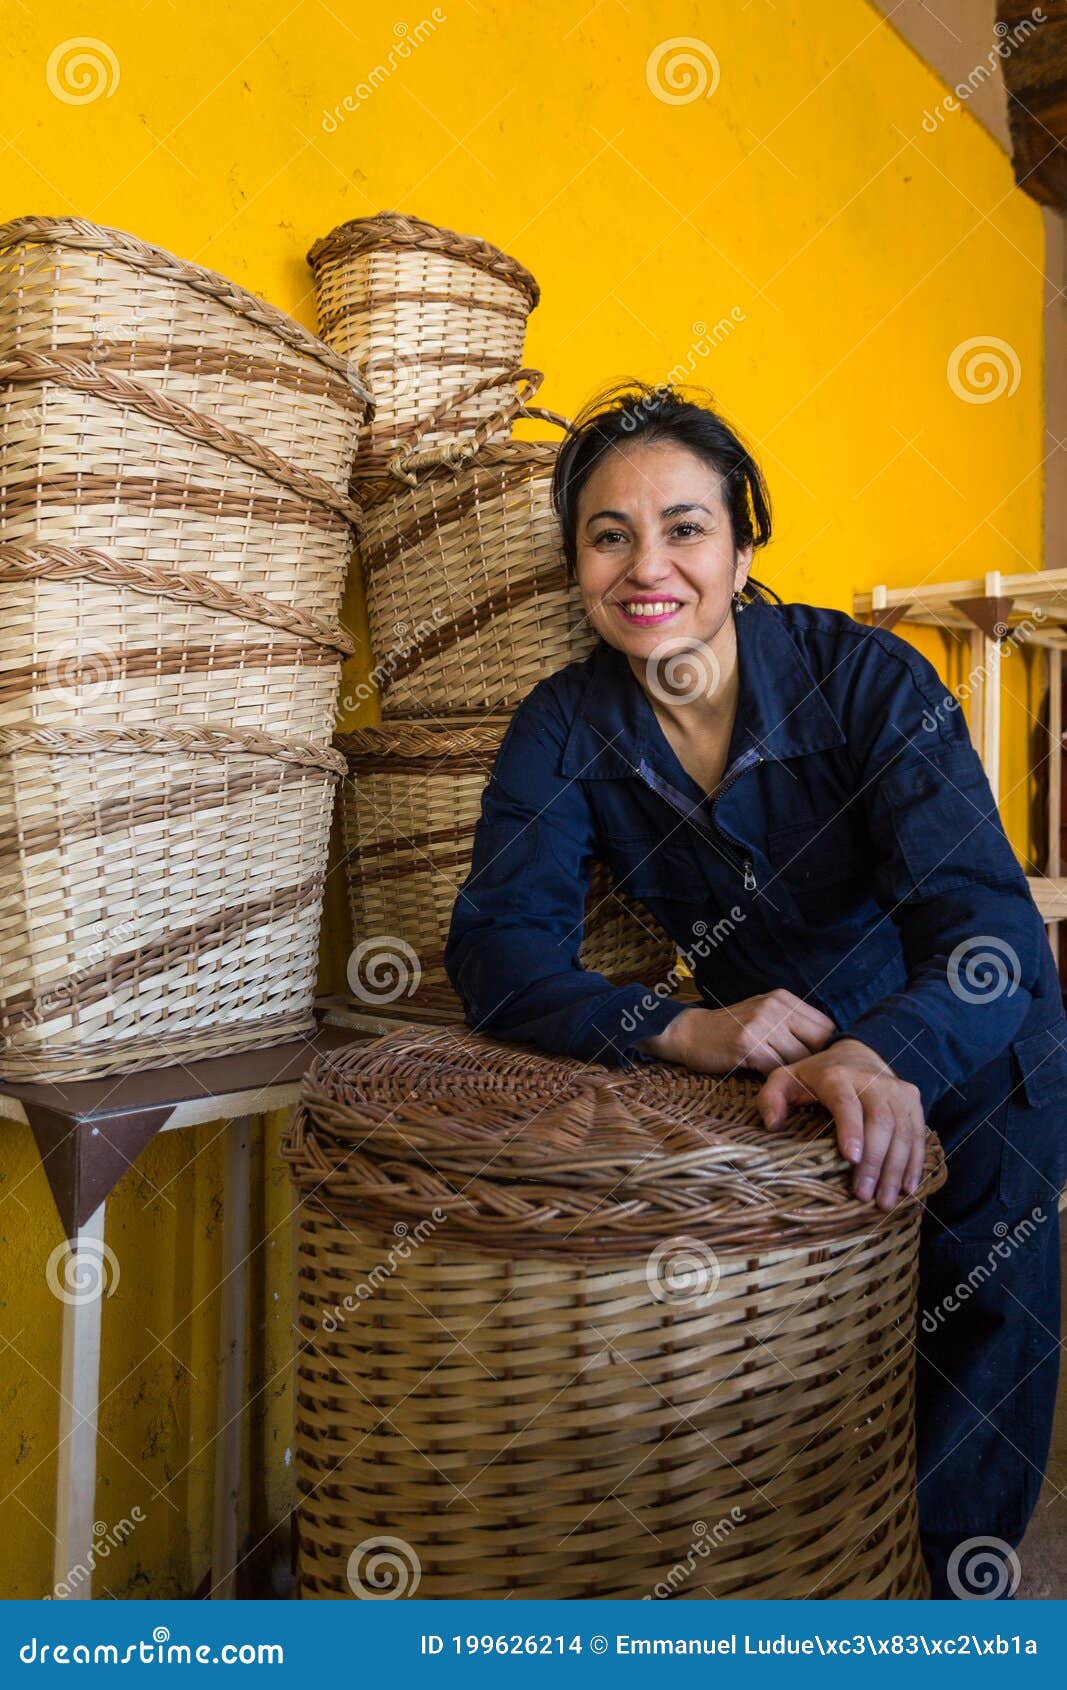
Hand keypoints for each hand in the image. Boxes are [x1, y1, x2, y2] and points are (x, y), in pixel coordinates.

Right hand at [637, 989, 836, 1073]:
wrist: (690, 1032)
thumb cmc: (730, 1030)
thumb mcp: (763, 1014)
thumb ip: (791, 1024)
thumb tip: (826, 1050)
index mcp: (783, 999)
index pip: (825, 1026)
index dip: (824, 1049)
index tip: (816, 1065)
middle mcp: (775, 1007)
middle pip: (817, 1042)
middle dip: (814, 1064)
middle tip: (805, 1080)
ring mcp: (761, 1023)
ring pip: (798, 1058)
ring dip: (795, 1074)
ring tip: (788, 1083)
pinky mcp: (748, 1043)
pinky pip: (776, 1068)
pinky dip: (776, 1079)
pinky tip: (769, 1082)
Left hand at [757, 1038, 927, 1209]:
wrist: (859, 1053)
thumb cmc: (816, 1076)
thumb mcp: (786, 1079)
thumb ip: (771, 1098)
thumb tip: (772, 1125)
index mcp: (837, 1076)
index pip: (846, 1103)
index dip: (851, 1129)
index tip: (851, 1158)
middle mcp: (872, 1081)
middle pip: (880, 1122)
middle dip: (874, 1161)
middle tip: (864, 1196)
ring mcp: (897, 1090)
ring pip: (903, 1131)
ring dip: (896, 1169)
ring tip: (885, 1202)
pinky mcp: (913, 1100)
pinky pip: (918, 1134)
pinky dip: (915, 1162)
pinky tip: (908, 1188)